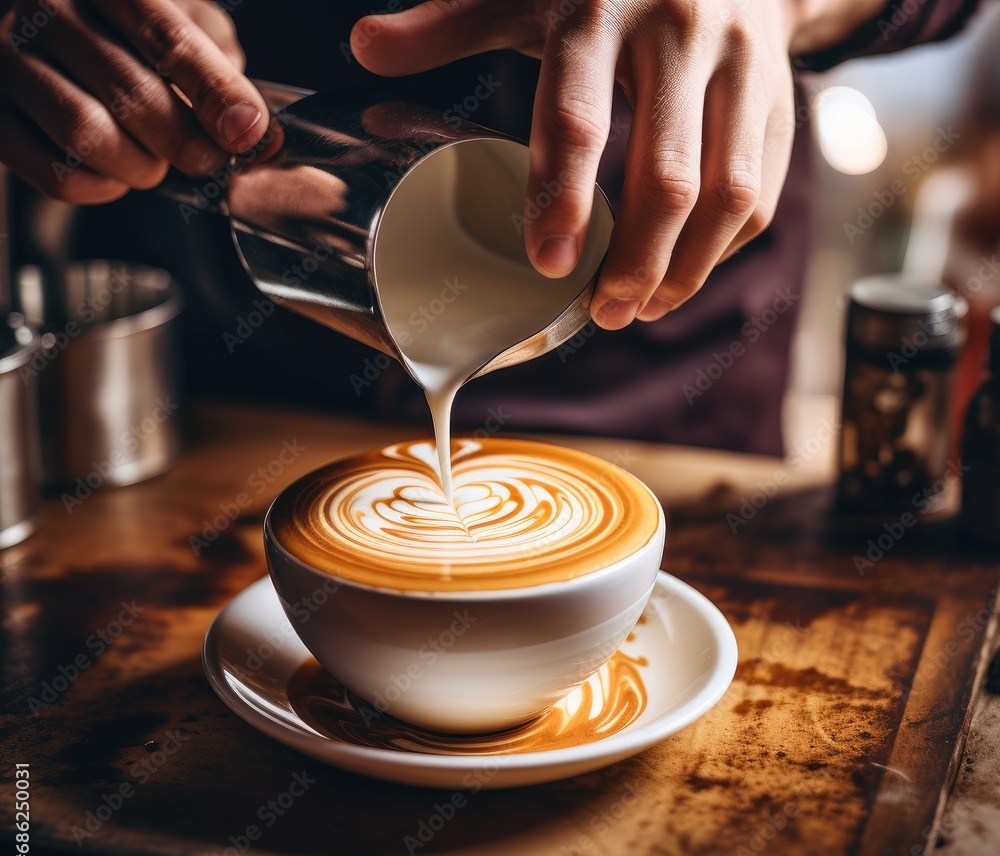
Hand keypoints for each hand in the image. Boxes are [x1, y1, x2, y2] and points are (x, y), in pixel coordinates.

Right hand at [0, 0, 269, 202]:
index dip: (214, 93)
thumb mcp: (191, 28)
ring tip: (153, 160)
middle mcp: (49, 9)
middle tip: (206, 158)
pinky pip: (59, 175)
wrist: (65, 50)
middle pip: (130, 94)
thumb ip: (223, 72)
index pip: (166, 38)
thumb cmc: (141, 41)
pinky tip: (113, 170)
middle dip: (184, 142)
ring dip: (140, 166)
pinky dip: (103, 187)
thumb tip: (254, 130)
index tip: (248, 133)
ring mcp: (11, 60)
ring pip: (88, 136)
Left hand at [351, 0, 798, 328]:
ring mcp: (744, 68)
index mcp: (602, 6)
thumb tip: (364, 48)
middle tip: (602, 313)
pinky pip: (760, 190)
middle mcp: (684, 32)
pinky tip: (681, 276)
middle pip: (667, 176)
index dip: (561, 198)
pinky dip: (722, 248)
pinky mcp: (779, 100)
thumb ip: (451, 24)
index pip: (579, 115)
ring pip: (727, 194)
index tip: (546, 267)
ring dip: (684, 268)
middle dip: (633, 261)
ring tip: (642, 310)